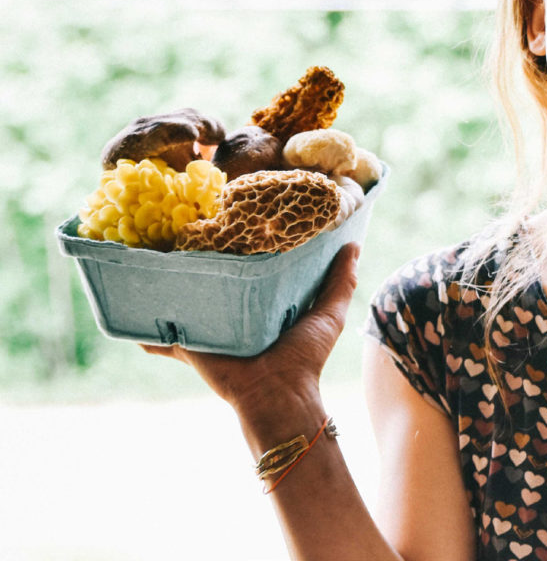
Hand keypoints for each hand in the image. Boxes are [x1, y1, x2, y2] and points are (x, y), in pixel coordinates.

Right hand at [142, 242, 360, 412]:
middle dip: (203, 260)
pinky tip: (128, 309)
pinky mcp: (190, 345)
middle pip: (216, 282)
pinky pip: (161, 336)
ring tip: (152, 254)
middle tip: (188, 226)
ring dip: (170, 285)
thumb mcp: (329, 315)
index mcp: (264, 303)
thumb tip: (353, 247)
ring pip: (185, 301)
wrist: (278, 395)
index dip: (247, 247)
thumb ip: (341, 283)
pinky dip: (143, 328)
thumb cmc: (306, 358)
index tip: (239, 216)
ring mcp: (210, 329)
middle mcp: (234, 314)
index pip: (252, 269)